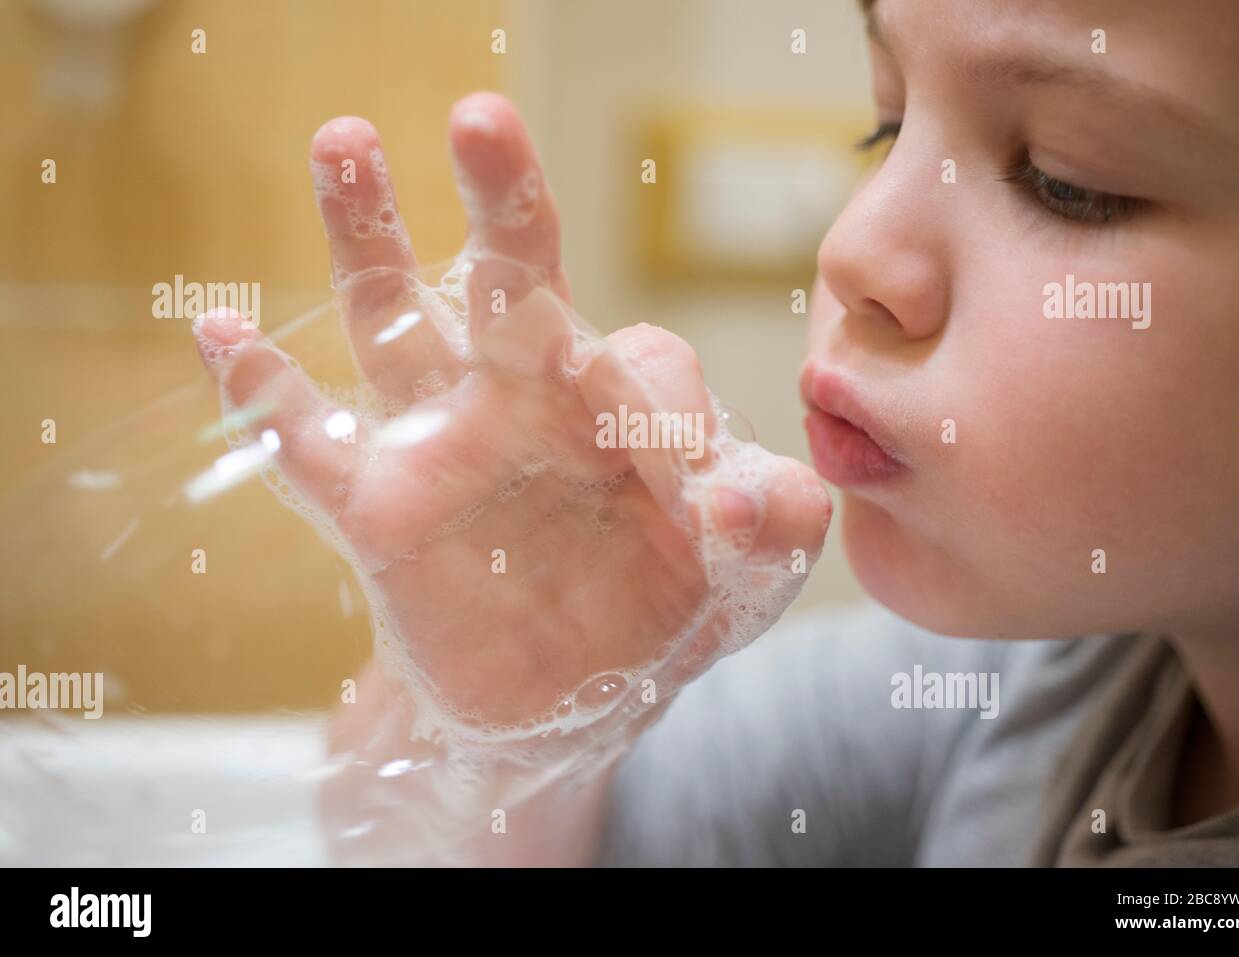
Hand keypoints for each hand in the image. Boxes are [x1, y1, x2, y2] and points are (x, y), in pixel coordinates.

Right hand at [193, 92, 829, 855]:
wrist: (563, 702)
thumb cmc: (655, 619)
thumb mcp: (739, 578)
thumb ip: (771, 524)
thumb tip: (749, 494)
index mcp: (619, 410)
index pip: (643, 363)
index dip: (665, 406)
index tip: (692, 488)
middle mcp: (526, 404)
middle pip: (509, 285)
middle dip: (503, 206)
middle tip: (484, 121)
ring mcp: (444, 449)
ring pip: (397, 326)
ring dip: (367, 238)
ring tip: (345, 140)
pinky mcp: (381, 516)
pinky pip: (308, 450)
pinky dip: (263, 398)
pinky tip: (216, 330)